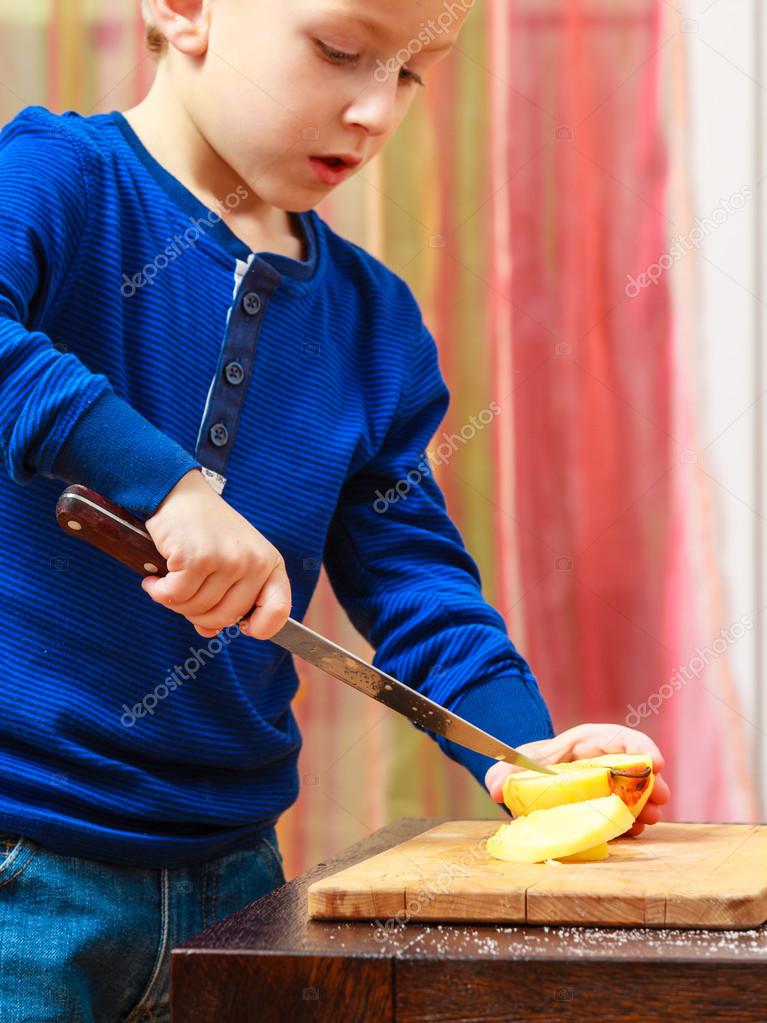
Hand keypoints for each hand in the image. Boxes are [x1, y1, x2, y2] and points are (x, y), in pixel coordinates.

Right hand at [140, 469, 291, 639]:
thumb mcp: (229, 560)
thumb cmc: (205, 529)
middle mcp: (253, 562)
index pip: (279, 611)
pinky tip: (154, 578)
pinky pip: (174, 596)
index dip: (260, 628)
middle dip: (199, 614)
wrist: (179, 492)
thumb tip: (210, 632)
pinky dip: (158, 591)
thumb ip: (227, 597)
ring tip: (168, 580)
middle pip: (226, 618)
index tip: (240, 627)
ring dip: (174, 601)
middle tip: (183, 596)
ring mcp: (227, 560)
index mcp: (270, 563)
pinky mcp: (197, 558)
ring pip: (197, 609)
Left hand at [484, 722, 669, 836]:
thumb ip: (503, 773)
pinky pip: (626, 813)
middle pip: (637, 767)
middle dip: (651, 782)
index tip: (656, 763)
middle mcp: (604, 762)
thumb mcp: (514, 765)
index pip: (622, 739)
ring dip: (646, 805)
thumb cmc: (527, 766)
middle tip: (660, 800)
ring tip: (650, 819)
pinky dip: (632, 822)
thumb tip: (496, 790)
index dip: (642, 749)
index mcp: (588, 743)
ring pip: (636, 792)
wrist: (526, 783)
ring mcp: (609, 786)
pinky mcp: (608, 808)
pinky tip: (632, 831)